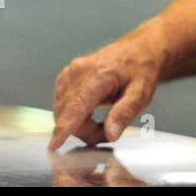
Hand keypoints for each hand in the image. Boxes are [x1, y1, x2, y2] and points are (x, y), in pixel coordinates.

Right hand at [48, 33, 162, 150]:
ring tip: (102, 123)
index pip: (76, 106)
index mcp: (97, 75)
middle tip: (108, 132)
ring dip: (78, 124)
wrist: (136, 50)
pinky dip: (71, 115)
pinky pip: (61, 103)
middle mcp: (78, 71)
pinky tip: (88, 114)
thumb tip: (110, 134)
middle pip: (68, 113)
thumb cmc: (140, 70)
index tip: (53, 145)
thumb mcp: (141, 94)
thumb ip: (124, 114)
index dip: (64, 128)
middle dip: (85, 131)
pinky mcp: (66, 76)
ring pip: (61, 111)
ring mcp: (69, 72)